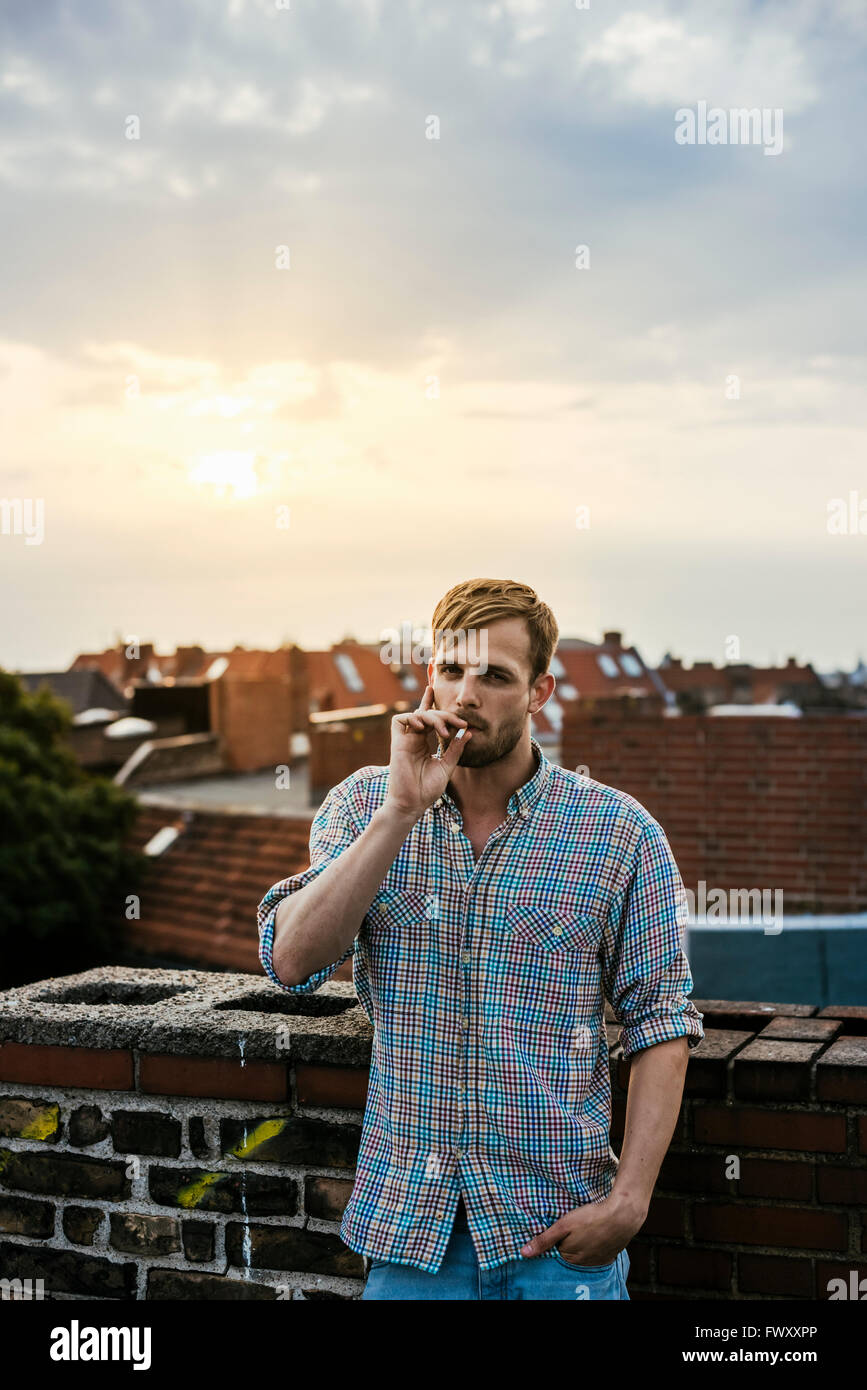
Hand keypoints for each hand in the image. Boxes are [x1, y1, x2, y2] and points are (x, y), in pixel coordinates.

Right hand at [384, 685, 472, 819]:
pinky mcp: (397, 744)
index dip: (436, 706)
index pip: (429, 719)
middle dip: (445, 716)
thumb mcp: (447, 766)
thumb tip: (468, 732)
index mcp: (423, 744)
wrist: (413, 804)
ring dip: (432, 717)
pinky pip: (398, 721)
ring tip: (444, 732)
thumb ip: (455, 749)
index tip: (463, 721)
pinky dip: (412, 718)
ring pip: (416, 715)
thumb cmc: (427, 789)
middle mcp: (413, 740)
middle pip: (427, 714)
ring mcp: (405, 741)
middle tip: (460, 724)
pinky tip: (423, 727)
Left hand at [519, 1193, 644, 1265]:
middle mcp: (584, 1264)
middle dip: (569, 1241)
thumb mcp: (563, 1225)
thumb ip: (544, 1239)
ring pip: (584, 1252)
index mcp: (570, 1257)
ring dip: (583, 1243)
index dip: (556, 1237)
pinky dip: (595, 1244)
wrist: (623, 1215)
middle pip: (570, 1252)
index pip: (556, 1250)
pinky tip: (597, 1233)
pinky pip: (598, 1252)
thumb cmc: (591, 1218)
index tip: (560, 1227)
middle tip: (575, 1224)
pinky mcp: (610, 1255)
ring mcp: (598, 1260)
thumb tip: (523, 1253)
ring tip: (586, 1227)